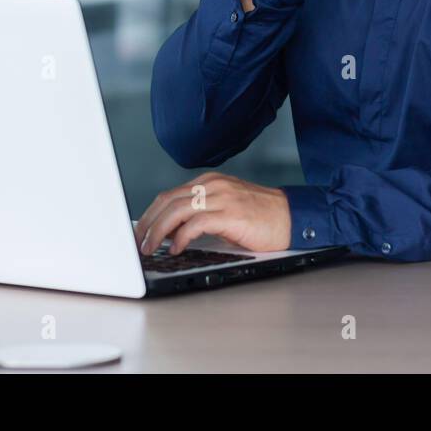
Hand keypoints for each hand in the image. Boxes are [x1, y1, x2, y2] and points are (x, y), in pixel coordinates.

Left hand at [134, 173, 291, 255]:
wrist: (293, 217)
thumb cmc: (262, 217)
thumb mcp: (225, 210)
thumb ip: (200, 215)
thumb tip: (172, 232)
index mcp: (209, 183)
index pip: (169, 195)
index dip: (150, 214)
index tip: (139, 231)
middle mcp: (212, 186)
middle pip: (167, 200)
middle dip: (147, 223)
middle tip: (137, 242)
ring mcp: (221, 198)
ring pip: (176, 210)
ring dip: (157, 231)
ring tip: (150, 248)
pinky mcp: (230, 213)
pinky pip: (196, 223)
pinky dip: (180, 237)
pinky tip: (175, 248)